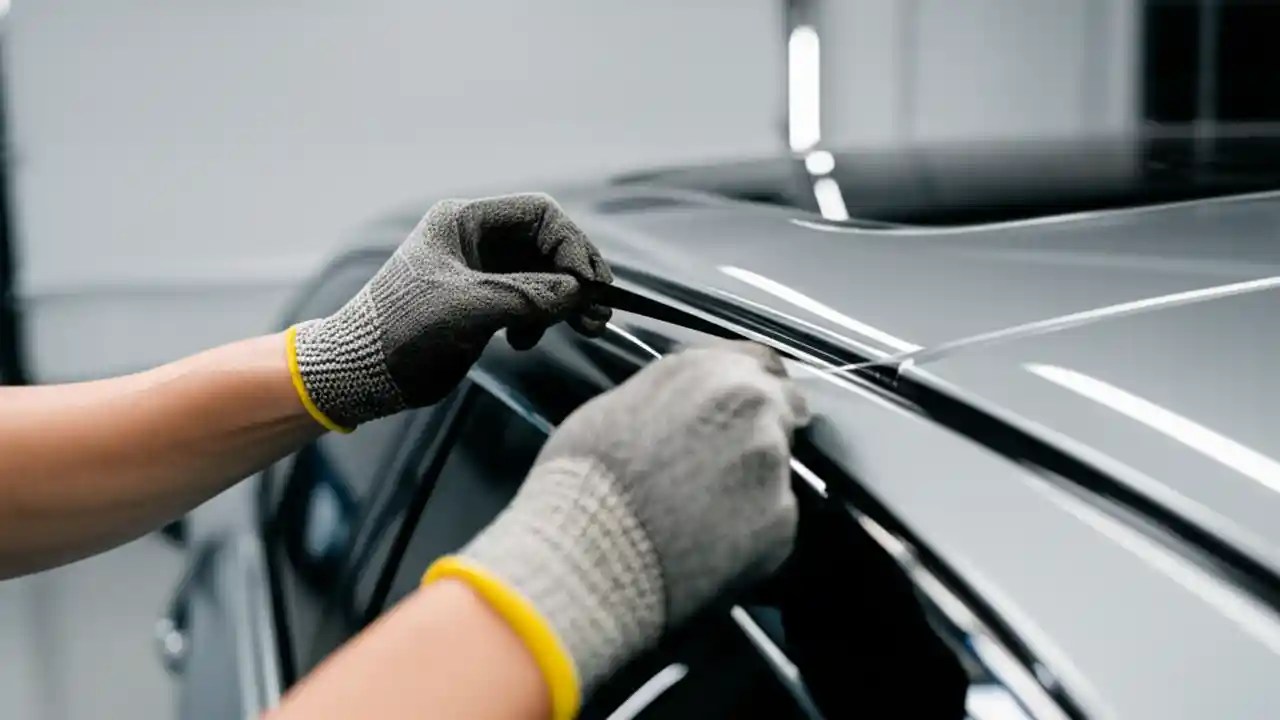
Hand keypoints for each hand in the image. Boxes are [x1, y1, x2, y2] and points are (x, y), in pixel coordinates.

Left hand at [290, 193, 611, 430]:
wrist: (360, 374)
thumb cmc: (402, 330)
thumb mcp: (469, 308)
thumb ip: (528, 296)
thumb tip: (580, 292)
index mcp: (464, 222)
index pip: (540, 214)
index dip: (572, 244)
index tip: (590, 283)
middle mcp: (475, 240)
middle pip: (548, 245)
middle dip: (576, 277)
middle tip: (599, 312)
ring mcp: (480, 273)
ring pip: (543, 276)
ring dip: (565, 301)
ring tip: (583, 329)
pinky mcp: (482, 304)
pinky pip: (530, 301)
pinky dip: (541, 319)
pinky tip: (524, 342)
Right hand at [428, 341, 809, 708]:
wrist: (586, 552)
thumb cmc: (583, 479)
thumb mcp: (618, 406)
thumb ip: (672, 396)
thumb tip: (685, 409)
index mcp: (711, 371)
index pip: (762, 365)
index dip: (754, 389)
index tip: (748, 410)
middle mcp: (753, 408)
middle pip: (780, 414)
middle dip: (757, 438)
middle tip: (717, 473)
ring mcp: (772, 465)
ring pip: (776, 471)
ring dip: (751, 487)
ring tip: (701, 517)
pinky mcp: (781, 522)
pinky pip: (773, 523)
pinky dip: (750, 534)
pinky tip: (707, 547)